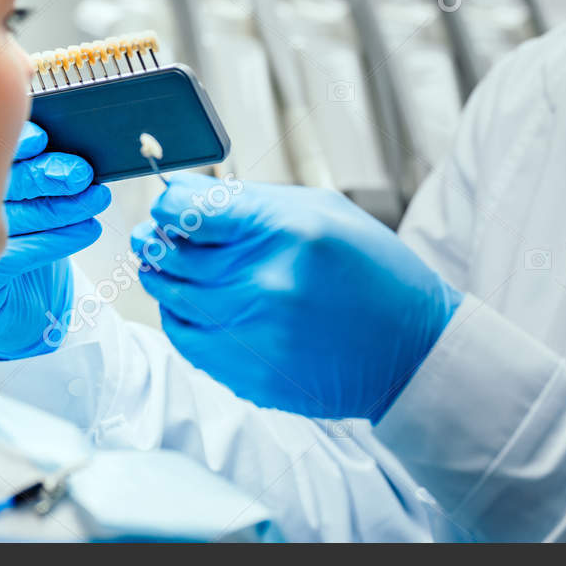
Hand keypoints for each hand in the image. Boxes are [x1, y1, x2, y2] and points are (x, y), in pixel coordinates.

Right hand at [0, 121, 111, 359]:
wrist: (25, 315)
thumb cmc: (28, 251)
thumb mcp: (30, 206)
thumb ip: (33, 176)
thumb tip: (64, 147)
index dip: (8, 147)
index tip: (41, 139)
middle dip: (45, 175)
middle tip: (81, 172)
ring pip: (13, 219)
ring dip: (63, 206)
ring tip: (96, 198)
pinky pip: (17, 254)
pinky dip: (59, 239)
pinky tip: (86, 230)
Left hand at [131, 176, 461, 420]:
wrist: (410, 348)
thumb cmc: (373, 271)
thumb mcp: (324, 211)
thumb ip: (250, 200)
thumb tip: (180, 192)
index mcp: (288, 232)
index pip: (191, 209)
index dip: (169, 203)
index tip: (169, 203)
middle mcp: (266, 283)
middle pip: (171, 254)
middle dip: (156, 238)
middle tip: (155, 233)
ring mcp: (255, 334)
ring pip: (171, 298)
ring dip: (163, 277)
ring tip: (172, 266)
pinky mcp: (248, 373)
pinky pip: (186, 339)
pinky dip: (179, 317)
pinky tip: (196, 303)